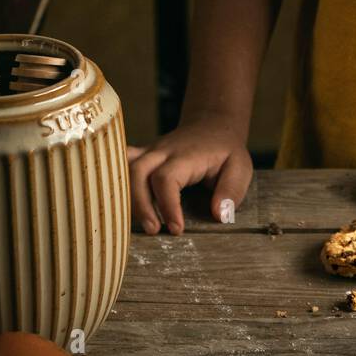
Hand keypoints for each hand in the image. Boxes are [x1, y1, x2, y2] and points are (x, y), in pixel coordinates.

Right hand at [128, 118, 253, 235]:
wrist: (212, 124)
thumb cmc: (226, 150)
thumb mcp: (240, 167)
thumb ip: (231, 190)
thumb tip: (219, 215)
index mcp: (186, 154)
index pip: (167, 178)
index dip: (168, 205)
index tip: (176, 228)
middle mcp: (162, 150)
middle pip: (138, 171)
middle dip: (141, 204)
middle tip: (153, 230)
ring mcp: (149, 151)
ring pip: (125, 167)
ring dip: (126, 196)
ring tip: (138, 223)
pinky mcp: (142, 156)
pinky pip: (121, 164)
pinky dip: (114, 180)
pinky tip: (116, 204)